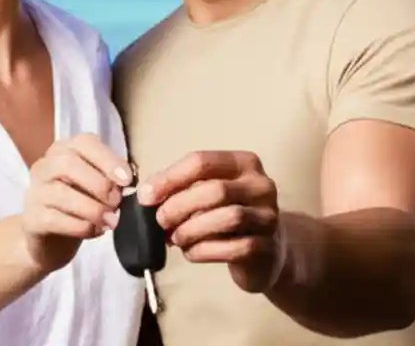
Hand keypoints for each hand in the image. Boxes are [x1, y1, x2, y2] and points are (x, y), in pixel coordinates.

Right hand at [21, 133, 132, 272]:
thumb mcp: (95, 187)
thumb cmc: (78, 207)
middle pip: (68, 163)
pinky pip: (55, 219)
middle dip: (99, 183)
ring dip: (93, 208)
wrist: (49, 241)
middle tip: (117, 202)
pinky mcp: (31, 219)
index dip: (108, 159)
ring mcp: (34, 192)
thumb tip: (128, 181)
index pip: (84, 143)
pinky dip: (81, 226)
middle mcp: (44, 167)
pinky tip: (96, 231)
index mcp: (63, 151)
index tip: (127, 180)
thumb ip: (110, 179)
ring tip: (112, 221)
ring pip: (61, 194)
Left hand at [140, 150, 283, 292]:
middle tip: (160, 221)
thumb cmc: (227, 215)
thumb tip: (147, 195)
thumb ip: (181, 188)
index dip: (169, 178)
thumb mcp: (208, 193)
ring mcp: (268, 217)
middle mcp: (261, 185)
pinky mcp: (267, 247)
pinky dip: (203, 251)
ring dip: (192, 229)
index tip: (146, 196)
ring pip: (227, 218)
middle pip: (215, 190)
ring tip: (175, 238)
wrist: (265, 253)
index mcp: (243, 163)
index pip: (201, 162)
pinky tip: (191, 252)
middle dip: (179, 206)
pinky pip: (232, 248)